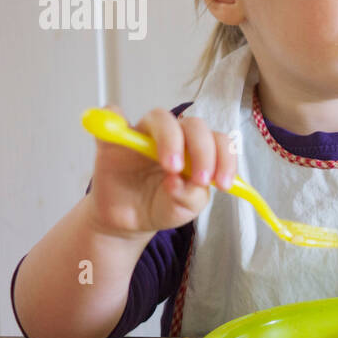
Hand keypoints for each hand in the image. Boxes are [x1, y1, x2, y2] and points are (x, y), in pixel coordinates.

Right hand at [85, 105, 238, 239]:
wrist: (127, 221)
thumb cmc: (161, 207)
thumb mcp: (183, 209)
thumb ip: (191, 197)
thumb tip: (181, 181)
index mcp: (196, 151)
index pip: (218, 141)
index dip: (225, 159)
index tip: (223, 183)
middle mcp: (173, 137)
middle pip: (194, 125)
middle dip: (203, 150)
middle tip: (200, 178)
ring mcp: (143, 135)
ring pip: (160, 117)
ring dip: (171, 139)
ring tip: (172, 169)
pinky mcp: (114, 139)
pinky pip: (112, 115)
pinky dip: (113, 119)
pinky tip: (117, 134)